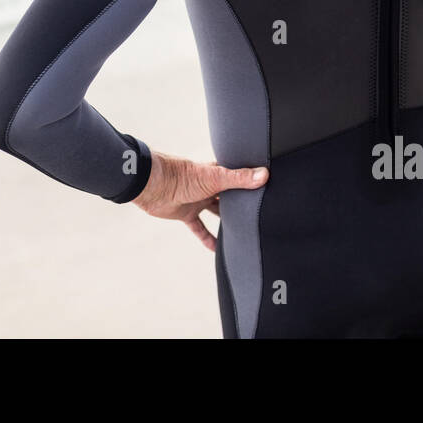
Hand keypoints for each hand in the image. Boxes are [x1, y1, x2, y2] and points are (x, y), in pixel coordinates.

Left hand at [132, 150, 268, 251]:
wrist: (152, 185)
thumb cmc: (180, 175)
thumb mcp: (214, 178)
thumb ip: (239, 178)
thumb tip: (265, 174)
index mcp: (217, 173)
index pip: (239, 176)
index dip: (252, 180)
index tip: (270, 187)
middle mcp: (209, 186)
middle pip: (229, 196)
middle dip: (242, 203)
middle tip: (261, 213)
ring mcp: (198, 200)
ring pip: (216, 212)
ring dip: (226, 221)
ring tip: (244, 231)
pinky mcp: (186, 214)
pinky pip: (199, 228)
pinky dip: (208, 238)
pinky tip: (217, 249)